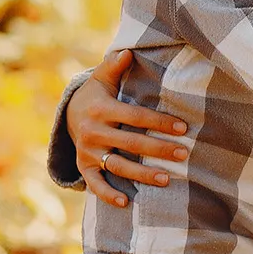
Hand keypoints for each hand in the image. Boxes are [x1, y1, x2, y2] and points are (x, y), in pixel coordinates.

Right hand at [68, 48, 189, 207]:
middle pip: (131, 144)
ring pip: (117, 166)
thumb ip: (114, 66)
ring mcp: (88, 152)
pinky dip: (107, 194)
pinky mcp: (84, 167)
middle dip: (158, 149)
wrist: (69, 116)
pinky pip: (95, 183)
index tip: (184, 128)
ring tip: (166, 179)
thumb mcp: (102, 79)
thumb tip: (128, 51)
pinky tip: (125, 202)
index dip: (159, 122)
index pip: (136, 117)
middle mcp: (93, 132)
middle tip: (184, 154)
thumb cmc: (97, 95)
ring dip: (141, 175)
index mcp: (102, 110)